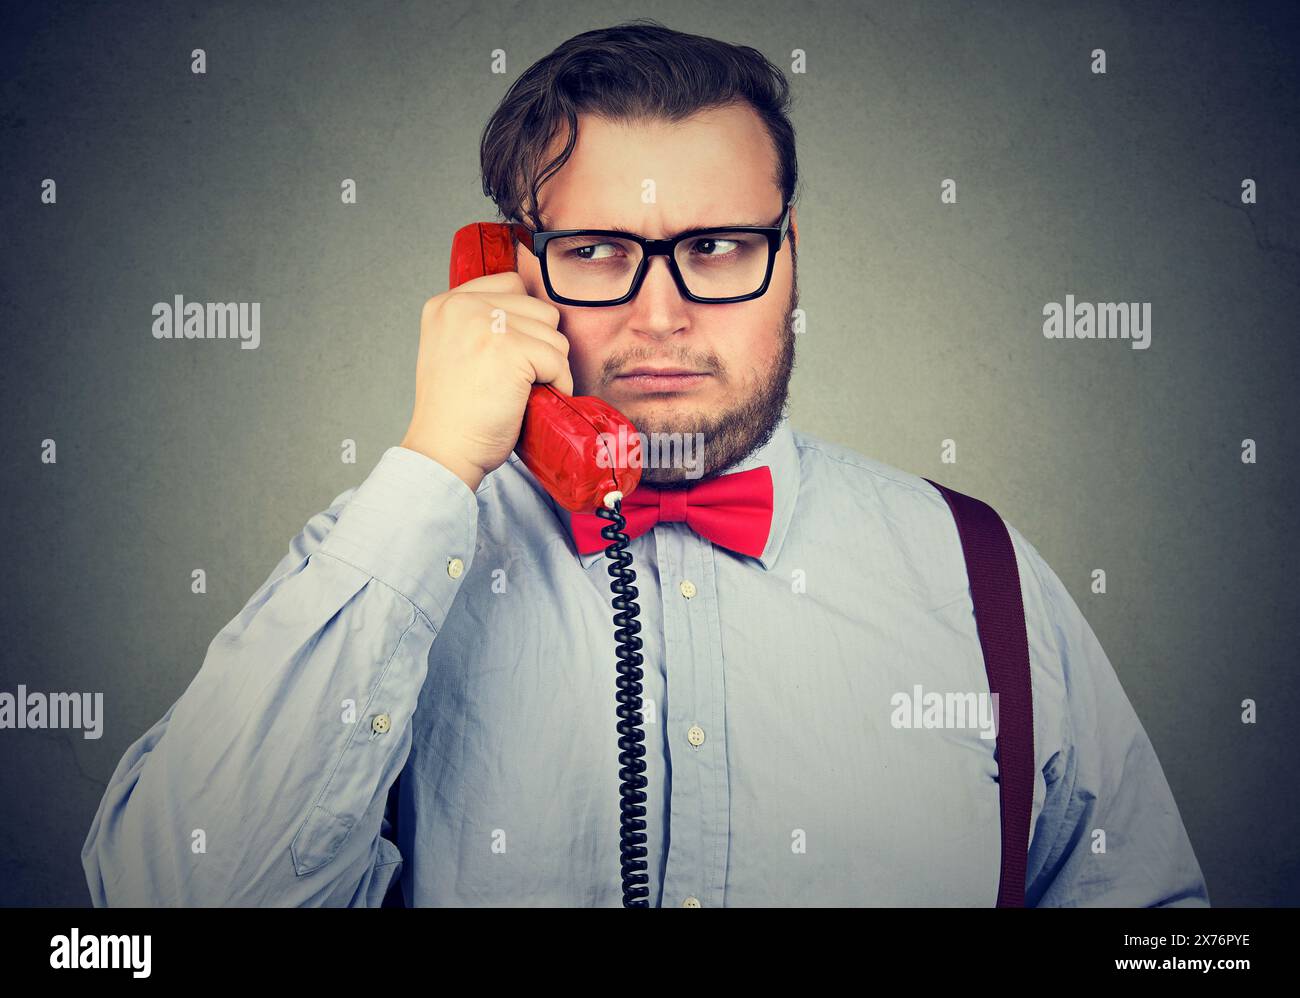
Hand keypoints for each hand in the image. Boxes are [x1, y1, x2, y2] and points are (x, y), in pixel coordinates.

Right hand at [399, 270, 572, 492]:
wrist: (444, 451)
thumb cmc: (455, 413)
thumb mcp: (453, 350)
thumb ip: (480, 323)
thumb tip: (530, 312)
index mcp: (446, 304)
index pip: (511, 284)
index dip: (524, 321)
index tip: (513, 354)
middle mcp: (463, 306)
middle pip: (538, 308)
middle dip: (540, 345)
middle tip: (518, 378)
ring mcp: (487, 325)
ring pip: (553, 333)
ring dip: (550, 365)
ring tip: (522, 389)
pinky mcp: (511, 350)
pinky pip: (558, 360)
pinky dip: (558, 384)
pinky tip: (533, 400)